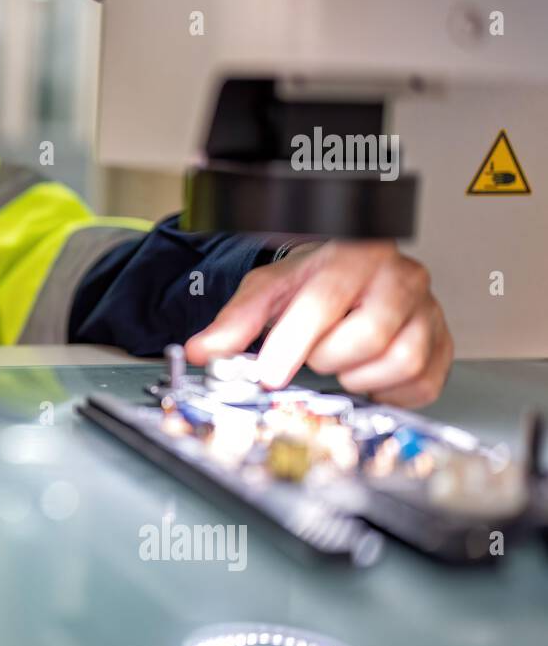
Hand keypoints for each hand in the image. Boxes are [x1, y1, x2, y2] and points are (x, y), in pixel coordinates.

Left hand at [184, 241, 453, 406]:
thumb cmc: (313, 281)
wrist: (350, 273)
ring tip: (340, 361)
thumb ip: (235, 322)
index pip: (324, 301)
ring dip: (359, 375)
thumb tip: (203, 351)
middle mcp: (400, 278)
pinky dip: (389, 390)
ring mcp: (428, 309)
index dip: (293, 343)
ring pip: (402, 360)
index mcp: (355, 256)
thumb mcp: (268, 291)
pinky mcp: (443, 342)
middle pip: (369, 336)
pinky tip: (367, 374)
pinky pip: (424, 383)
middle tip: (313, 355)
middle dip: (328, 358)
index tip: (269, 374)